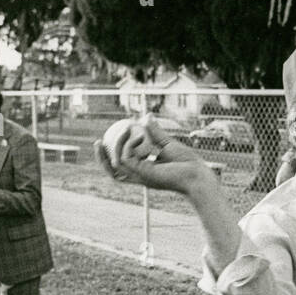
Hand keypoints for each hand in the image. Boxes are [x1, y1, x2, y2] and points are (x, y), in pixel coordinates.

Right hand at [95, 117, 220, 205]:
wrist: (197, 174)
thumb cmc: (187, 163)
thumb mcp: (168, 144)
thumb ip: (155, 132)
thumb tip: (146, 117)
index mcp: (144, 172)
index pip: (121, 168)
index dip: (110, 156)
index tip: (108, 140)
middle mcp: (139, 176)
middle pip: (112, 172)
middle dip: (101, 158)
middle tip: (97, 141)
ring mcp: (141, 177)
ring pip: (116, 164)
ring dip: (115, 145)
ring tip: (122, 129)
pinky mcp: (144, 174)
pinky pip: (127, 159)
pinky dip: (128, 145)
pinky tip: (135, 134)